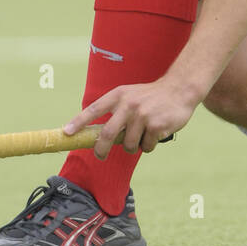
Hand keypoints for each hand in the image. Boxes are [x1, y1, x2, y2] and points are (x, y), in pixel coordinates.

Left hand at [64, 79, 200, 158]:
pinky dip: (149, 144)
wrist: (179, 89)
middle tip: (100, 156)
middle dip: (101, 149)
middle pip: (107, 134)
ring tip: (142, 134)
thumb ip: (116, 111)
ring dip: (134, 146)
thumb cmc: (150, 96)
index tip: (66, 133)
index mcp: (118, 95)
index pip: (94, 109)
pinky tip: (156, 132)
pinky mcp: (156, 126)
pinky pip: (146, 146)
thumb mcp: (130, 95)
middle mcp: (128, 104)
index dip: (79, 122)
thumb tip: (101, 137)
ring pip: (129, 145)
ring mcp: (142, 116)